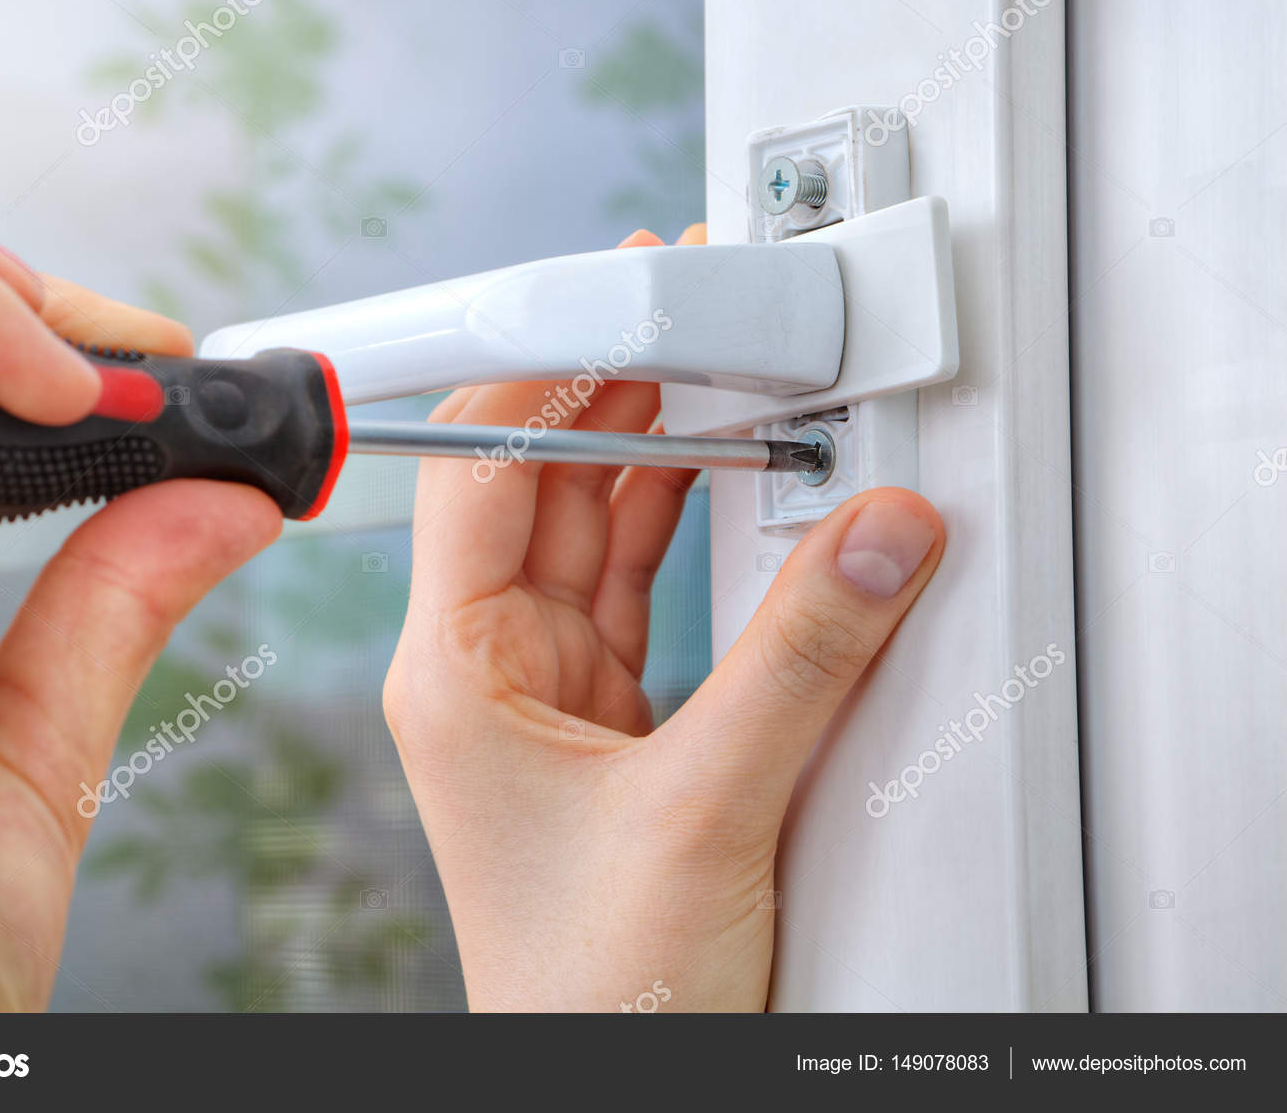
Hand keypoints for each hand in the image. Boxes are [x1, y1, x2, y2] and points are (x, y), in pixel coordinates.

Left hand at [382, 224, 944, 1010]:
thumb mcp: (711, 807)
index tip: (604, 297)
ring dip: (642, 449)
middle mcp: (485, 670)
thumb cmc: (598, 986)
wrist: (614, 1079)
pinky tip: (716, 471)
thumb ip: (804, 659)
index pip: (473, 473)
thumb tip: (875, 533)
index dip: (538, 371)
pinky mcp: (606, 720)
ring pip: (587, 530)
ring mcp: (544, 692)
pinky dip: (679, 527)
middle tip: (669, 305)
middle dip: (599, 390)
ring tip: (700, 362)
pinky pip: (636, 589)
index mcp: (457, 674)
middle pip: (530, 484)